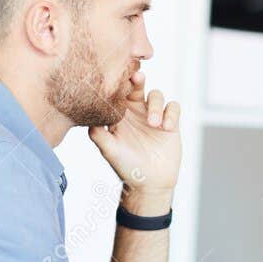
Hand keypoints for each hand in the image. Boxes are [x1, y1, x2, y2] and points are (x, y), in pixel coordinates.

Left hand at [89, 72, 180, 205]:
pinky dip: (171, 114)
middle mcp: (136, 111)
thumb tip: (89, 117)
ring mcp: (154, 116)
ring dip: (155, 106)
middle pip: (138, 86)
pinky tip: (166, 127)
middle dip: (138, 79)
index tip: (118, 78)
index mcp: (120, 114)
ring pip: (157, 95)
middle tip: (137, 78)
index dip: (119, 82)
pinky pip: (173, 108)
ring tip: (154, 124)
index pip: (119, 91)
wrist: (149, 183)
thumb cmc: (126, 167)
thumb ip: (98, 134)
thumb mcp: (109, 150)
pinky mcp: (170, 123)